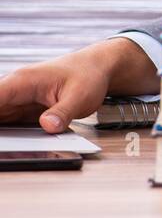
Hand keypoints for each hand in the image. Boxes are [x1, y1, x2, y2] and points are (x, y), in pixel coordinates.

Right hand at [0, 38, 159, 132]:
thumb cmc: (88, 76)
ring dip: (3, 133)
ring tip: (9, 149)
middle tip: (6, 146)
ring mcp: (18, 98)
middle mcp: (16, 88)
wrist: (96, 68)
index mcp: (23, 81)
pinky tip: (13, 145)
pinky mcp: (23, 107)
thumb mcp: (79, 97)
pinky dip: (7, 133)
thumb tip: (48, 126)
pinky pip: (7, 121)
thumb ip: (62, 112)